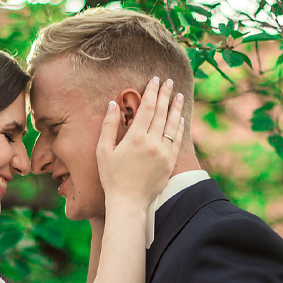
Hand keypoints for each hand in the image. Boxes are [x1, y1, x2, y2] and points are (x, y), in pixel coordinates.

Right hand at [96, 77, 185, 210]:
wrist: (128, 202)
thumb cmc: (111, 177)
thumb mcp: (103, 150)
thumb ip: (109, 125)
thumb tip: (113, 104)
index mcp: (135, 138)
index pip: (147, 108)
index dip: (152, 92)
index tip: (155, 80)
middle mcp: (152, 142)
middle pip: (162, 112)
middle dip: (166, 95)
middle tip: (169, 82)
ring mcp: (164, 153)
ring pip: (172, 125)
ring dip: (176, 108)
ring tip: (179, 95)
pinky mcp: (170, 163)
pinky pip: (177, 140)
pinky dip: (180, 127)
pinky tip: (180, 119)